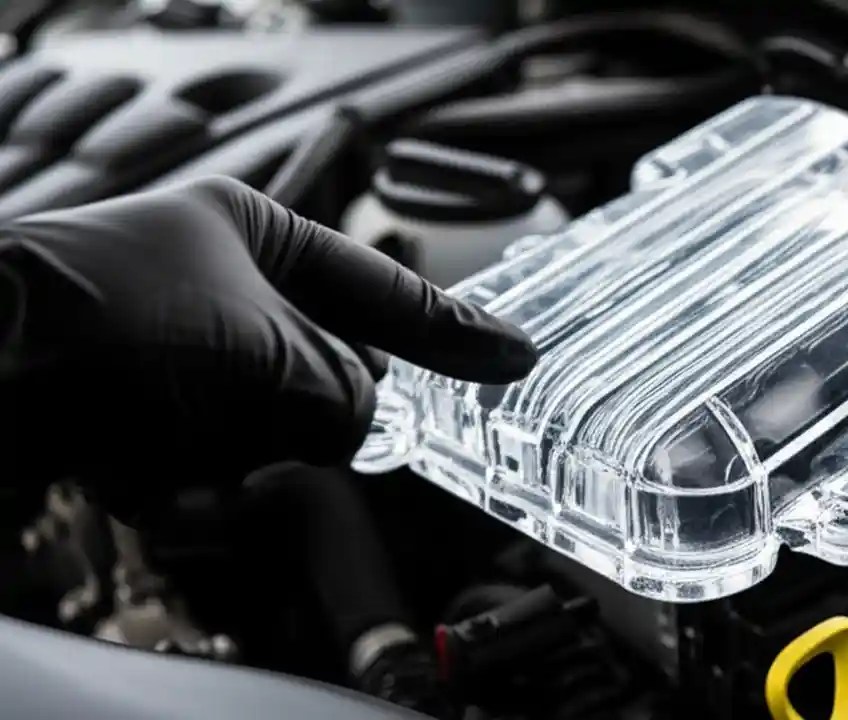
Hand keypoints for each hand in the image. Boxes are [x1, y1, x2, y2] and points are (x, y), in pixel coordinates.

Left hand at [0, 176, 535, 515]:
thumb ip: (348, 398)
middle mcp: (214, 291)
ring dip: (228, 466)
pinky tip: (131, 479)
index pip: (382, 290)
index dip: (455, 331)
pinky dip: (176, 493)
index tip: (515, 355)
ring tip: (168, 446)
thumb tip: (348, 431)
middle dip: (296, 422)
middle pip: (321, 382)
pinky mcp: (127, 423)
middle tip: (269, 421)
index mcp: (251, 236)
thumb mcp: (272, 355)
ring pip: (262, 443)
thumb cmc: (117, 326)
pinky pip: (200, 476)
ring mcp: (170, 360)